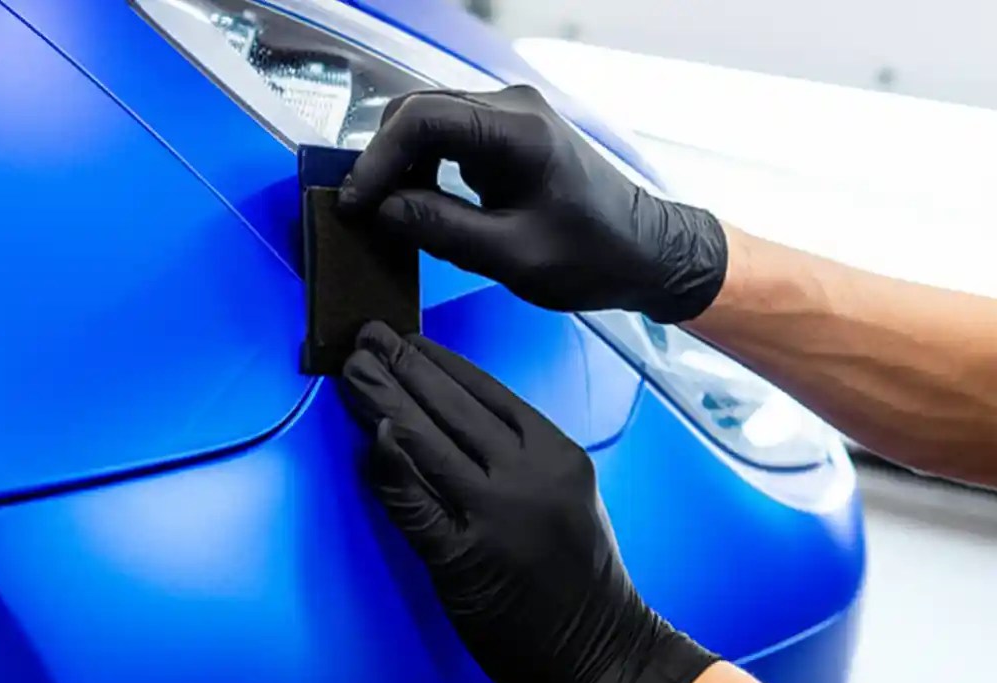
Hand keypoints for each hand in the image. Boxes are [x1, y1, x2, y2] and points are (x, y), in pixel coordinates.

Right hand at [337, 85, 727, 322]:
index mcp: (518, 130)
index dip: (377, 160)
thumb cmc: (589, 257)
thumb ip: (441, 229)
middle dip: (382, 159)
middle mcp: (511, 107)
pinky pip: (448, 138)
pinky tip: (415, 203)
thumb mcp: (511, 256)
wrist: (646, 251)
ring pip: (429, 122)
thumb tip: (380, 211)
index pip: (423, 119)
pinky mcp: (507, 135)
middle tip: (361, 211)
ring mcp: (510, 117)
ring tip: (384, 212)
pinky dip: (421, 166)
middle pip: (419, 111)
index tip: (354, 204)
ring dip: (400, 164)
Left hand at [342, 322, 716, 682]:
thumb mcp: (568, 495)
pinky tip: (372, 437)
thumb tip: (451, 421)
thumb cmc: (584, 574)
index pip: (487, 392)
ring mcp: (495, 516)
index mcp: (557, 454)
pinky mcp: (464, 559)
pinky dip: (390, 468)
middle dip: (402, 368)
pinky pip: (416, 505)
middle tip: (366, 338)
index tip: (407, 340)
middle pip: (451, 409)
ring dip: (382, 401)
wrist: (605, 650)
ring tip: (354, 371)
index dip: (439, 362)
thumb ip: (519, 456)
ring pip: (427, 444)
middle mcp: (529, 476)